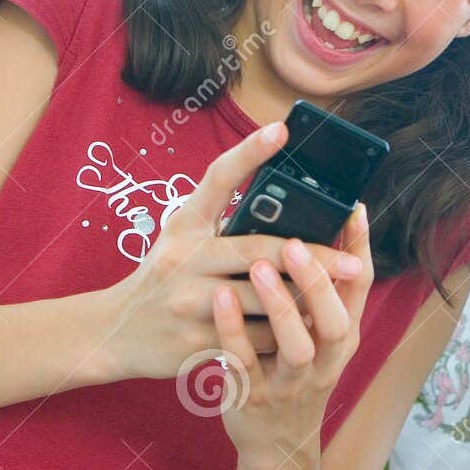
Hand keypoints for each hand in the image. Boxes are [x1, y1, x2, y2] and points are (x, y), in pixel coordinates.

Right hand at [102, 121, 364, 379]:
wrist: (115, 332)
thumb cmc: (164, 277)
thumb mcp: (181, 241)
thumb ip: (223, 226)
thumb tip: (290, 214)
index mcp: (183, 225)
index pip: (216, 179)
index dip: (248, 153)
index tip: (283, 131)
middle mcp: (182, 257)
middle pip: (259, 250)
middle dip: (313, 257)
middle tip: (354, 262)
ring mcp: (186, 300)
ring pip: (263, 299)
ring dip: (304, 301)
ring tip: (338, 297)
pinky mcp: (193, 339)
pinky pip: (254, 337)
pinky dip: (284, 334)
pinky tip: (307, 331)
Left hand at [206, 197, 372, 465]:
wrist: (274, 445)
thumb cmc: (295, 375)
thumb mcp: (322, 339)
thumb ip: (324, 293)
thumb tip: (325, 227)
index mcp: (343, 339)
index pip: (360, 289)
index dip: (359, 250)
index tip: (354, 208)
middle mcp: (324, 361)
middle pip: (336, 322)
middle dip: (319, 283)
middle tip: (296, 245)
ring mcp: (290, 382)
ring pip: (295, 346)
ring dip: (280, 305)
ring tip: (259, 266)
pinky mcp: (253, 396)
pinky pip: (243, 361)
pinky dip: (233, 330)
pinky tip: (220, 299)